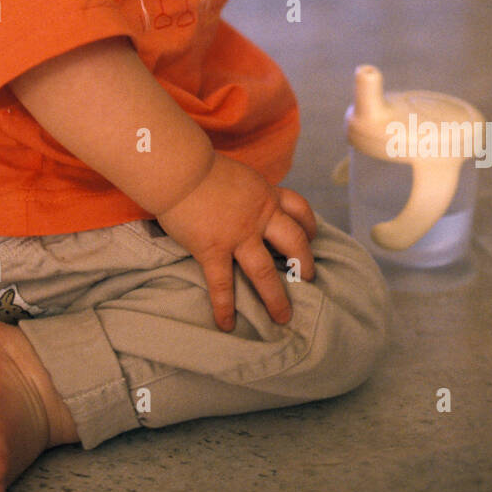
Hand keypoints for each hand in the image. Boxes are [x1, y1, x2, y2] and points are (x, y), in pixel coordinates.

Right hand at [155, 153, 316, 331]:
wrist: (180, 168)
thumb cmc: (200, 167)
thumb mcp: (238, 175)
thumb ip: (248, 192)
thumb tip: (247, 202)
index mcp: (265, 195)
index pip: (299, 209)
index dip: (309, 226)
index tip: (311, 237)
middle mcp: (258, 217)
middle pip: (294, 242)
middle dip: (304, 263)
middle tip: (307, 279)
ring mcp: (237, 235)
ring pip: (264, 271)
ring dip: (276, 297)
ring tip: (282, 317)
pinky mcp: (213, 249)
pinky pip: (222, 284)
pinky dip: (224, 306)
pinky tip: (226, 324)